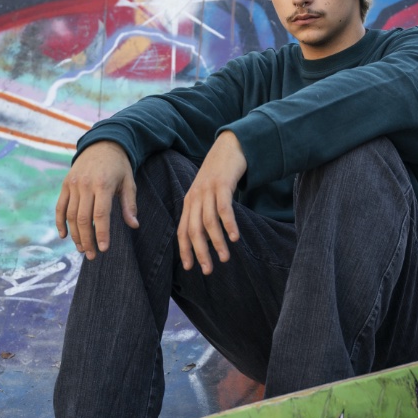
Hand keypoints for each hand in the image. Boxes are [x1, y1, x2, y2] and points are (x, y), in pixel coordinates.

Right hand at [55, 141, 137, 258]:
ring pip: (70, 215)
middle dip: (87, 240)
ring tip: (82, 249)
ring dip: (75, 235)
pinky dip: (60, 222)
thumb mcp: (129, 182)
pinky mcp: (65, 184)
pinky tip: (64, 236)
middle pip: (83, 218)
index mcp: (103, 185)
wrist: (102, 144)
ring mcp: (73, 184)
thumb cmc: (119, 167)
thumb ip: (129, 204)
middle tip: (92, 255)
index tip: (103, 249)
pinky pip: (60, 207)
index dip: (101, 233)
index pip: (100, 215)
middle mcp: (85, 185)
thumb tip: (134, 225)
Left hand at [177, 131, 246, 274]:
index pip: (182, 231)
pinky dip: (229, 225)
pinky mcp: (222, 184)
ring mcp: (208, 190)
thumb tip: (206, 238)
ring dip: (216, 242)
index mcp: (189, 202)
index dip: (185, 250)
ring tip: (225, 257)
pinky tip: (235, 237)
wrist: (229, 147)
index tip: (190, 268)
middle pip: (193, 230)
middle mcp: (195, 197)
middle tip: (208, 270)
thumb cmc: (219, 175)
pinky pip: (224, 209)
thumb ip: (204, 212)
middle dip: (200, 252)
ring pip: (209, 222)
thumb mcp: (207, 194)